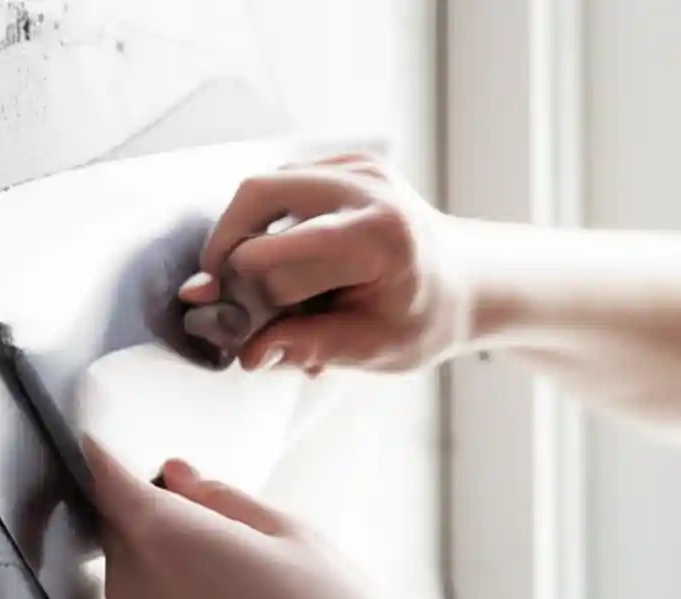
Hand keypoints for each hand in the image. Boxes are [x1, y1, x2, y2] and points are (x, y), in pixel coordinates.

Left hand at [84, 439, 440, 598]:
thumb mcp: (293, 535)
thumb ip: (224, 499)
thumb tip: (181, 478)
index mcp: (162, 538)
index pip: (106, 478)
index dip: (107, 455)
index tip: (102, 441)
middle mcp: (135, 588)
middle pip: (119, 527)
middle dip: (153, 512)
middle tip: (217, 518)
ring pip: (134, 574)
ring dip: (166, 562)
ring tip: (239, 577)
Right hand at [180, 154, 470, 373]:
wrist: (466, 280)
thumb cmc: (422, 318)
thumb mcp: (375, 348)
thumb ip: (310, 346)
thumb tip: (249, 353)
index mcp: (380, 238)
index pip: (281, 254)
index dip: (239, 287)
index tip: (217, 315)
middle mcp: (367, 189)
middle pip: (259, 194)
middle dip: (224, 244)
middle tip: (213, 288)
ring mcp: (356, 168)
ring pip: (261, 187)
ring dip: (241, 235)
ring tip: (250, 282)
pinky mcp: (344, 163)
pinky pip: (279, 186)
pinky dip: (264, 225)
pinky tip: (277, 261)